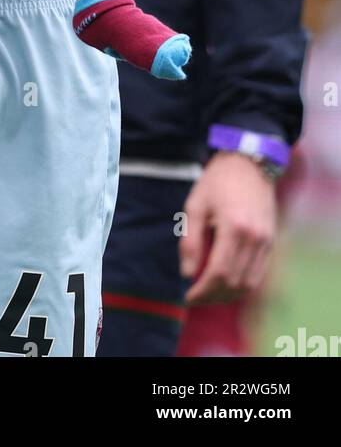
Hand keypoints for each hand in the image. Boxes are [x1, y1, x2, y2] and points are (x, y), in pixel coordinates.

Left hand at [180, 151, 277, 304]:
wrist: (249, 163)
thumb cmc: (217, 181)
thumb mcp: (196, 205)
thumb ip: (190, 240)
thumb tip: (188, 273)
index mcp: (234, 227)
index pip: (220, 273)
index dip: (203, 290)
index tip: (188, 296)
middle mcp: (255, 238)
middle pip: (235, 283)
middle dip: (213, 296)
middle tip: (196, 297)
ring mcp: (267, 241)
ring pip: (250, 283)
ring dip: (228, 295)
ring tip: (209, 293)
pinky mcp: (271, 242)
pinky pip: (258, 274)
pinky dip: (242, 284)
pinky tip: (225, 283)